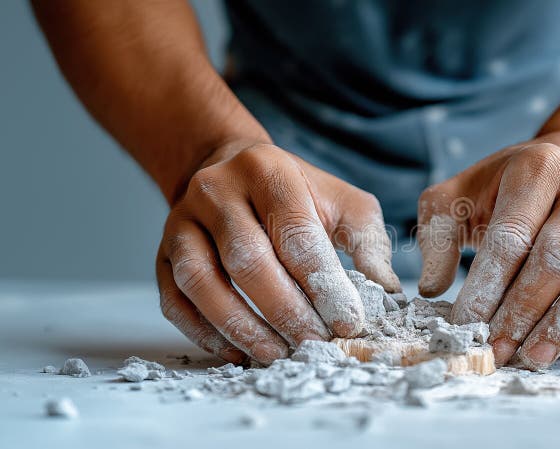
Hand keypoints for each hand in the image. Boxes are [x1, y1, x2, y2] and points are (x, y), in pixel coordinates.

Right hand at [156, 139, 400, 363]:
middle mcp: (216, 192)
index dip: (322, 284)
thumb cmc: (297, 193)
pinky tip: (238, 351)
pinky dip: (204, 332)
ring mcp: (182, 223)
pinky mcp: (162, 254)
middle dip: (285, 310)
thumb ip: (367, 241)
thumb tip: (387, 292)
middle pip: (247, 259)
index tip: (347, 322)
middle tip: (315, 344)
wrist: (231, 170)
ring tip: (278, 354)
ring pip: (202, 281)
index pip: (294, 234)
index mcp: (267, 171)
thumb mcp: (342, 202)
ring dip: (242, 326)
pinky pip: (175, 299)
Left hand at [417, 136, 559, 368]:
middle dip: (523, 311)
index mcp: (538, 168)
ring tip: (531, 357)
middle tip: (496, 349)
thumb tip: (433, 287)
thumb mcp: (457, 198)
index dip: (489, 286)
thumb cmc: (503, 191)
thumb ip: (437, 236)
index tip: (467, 324)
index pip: (513, 235)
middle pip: (559, 256)